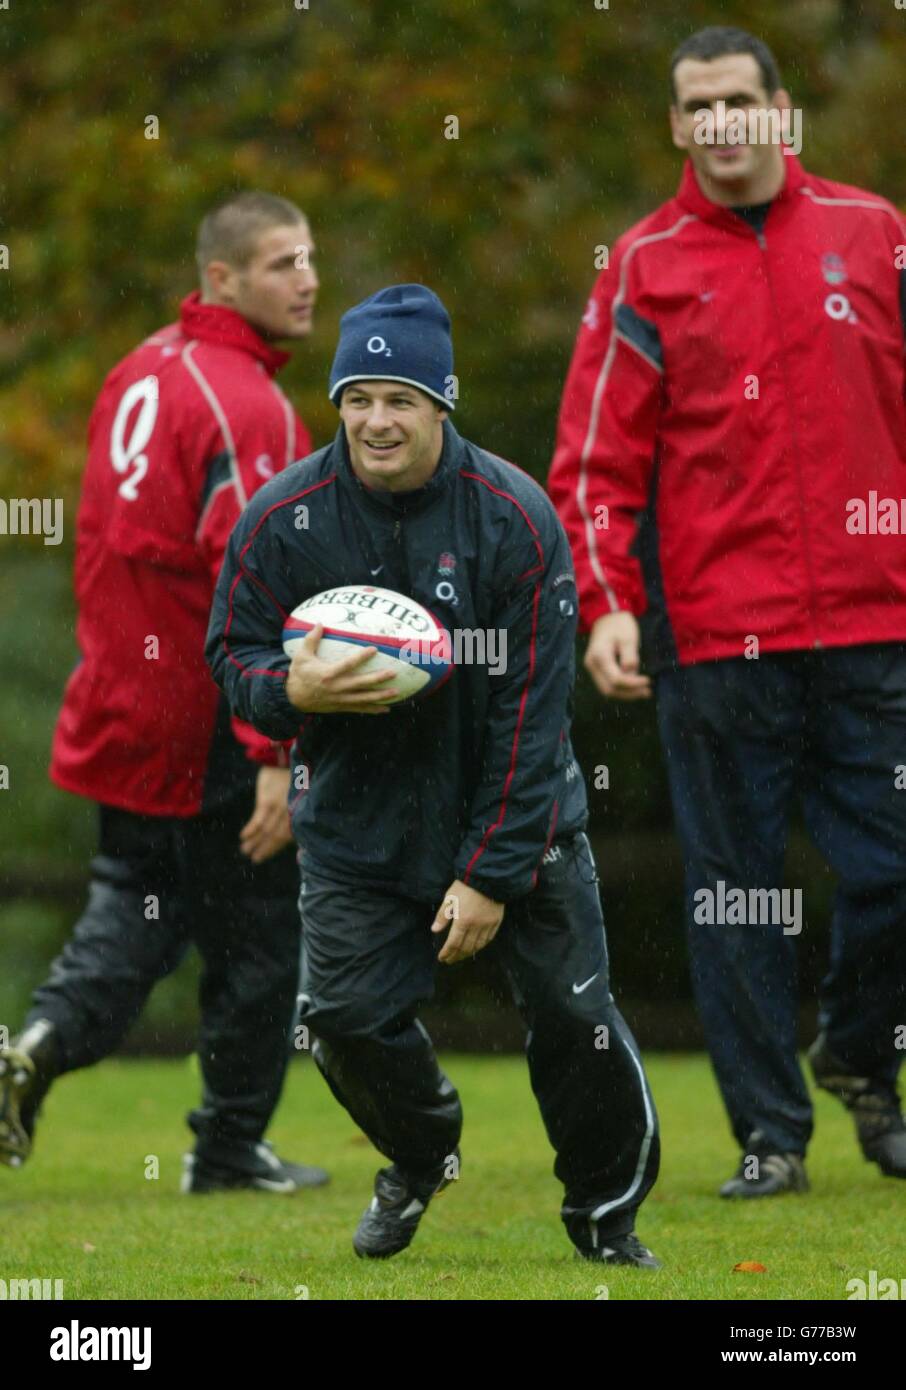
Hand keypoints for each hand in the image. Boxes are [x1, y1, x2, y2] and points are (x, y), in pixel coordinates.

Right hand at [240, 765, 293, 863]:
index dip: (276, 847)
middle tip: (255, 859)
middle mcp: (291, 813)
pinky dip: (251, 830)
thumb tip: (294, 830)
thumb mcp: (299, 794)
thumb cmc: (292, 777)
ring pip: (267, 831)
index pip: (288, 836)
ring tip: (246, 852)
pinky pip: (258, 820)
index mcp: (299, 812)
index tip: (265, 856)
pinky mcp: (268, 801)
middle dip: (265, 849)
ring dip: (256, 843)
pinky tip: (243, 837)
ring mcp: (279, 808)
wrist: (283, 759)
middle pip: (277, 836)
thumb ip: (295, 811)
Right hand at [285, 623, 399, 714]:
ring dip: (381, 696)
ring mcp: (340, 699)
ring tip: (396, 692)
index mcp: (328, 674)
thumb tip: (320, 622)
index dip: (361, 657)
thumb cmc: (299, 674)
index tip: (374, 649)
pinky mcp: (341, 707)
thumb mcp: (301, 656)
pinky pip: (360, 709)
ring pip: (364, 699)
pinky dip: (373, 709)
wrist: (293, 699)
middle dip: (378, 679)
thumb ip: (311, 639)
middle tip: (393, 673)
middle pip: (361, 684)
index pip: (348, 664)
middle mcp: (336, 688)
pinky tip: (387, 708)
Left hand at [431, 879, 504, 964]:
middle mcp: (476, 926)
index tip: (442, 958)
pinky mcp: (496, 922)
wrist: (488, 877)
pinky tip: (476, 947)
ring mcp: (487, 925)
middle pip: (465, 947)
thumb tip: (435, 930)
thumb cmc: (465, 886)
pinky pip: (488, 939)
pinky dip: (481, 946)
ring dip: (468, 953)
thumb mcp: (449, 898)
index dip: (447, 953)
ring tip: (461, 956)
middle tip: (450, 961)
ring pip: (478, 945)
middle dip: (456, 956)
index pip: (453, 943)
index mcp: (462, 921)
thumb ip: (442, 915)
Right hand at [584, 611, 651, 699]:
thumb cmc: (619, 624)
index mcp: (600, 656)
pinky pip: (607, 684)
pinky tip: (634, 688)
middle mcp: (592, 665)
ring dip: (626, 694)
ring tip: (644, 692)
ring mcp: (593, 668)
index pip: (616, 679)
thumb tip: (631, 675)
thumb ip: (630, 657)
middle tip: (647, 692)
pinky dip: (621, 688)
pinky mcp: (597, 669)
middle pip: (609, 689)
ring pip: (607, 690)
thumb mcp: (628, 638)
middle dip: (629, 693)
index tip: (648, 681)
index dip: (633, 684)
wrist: (606, 616)